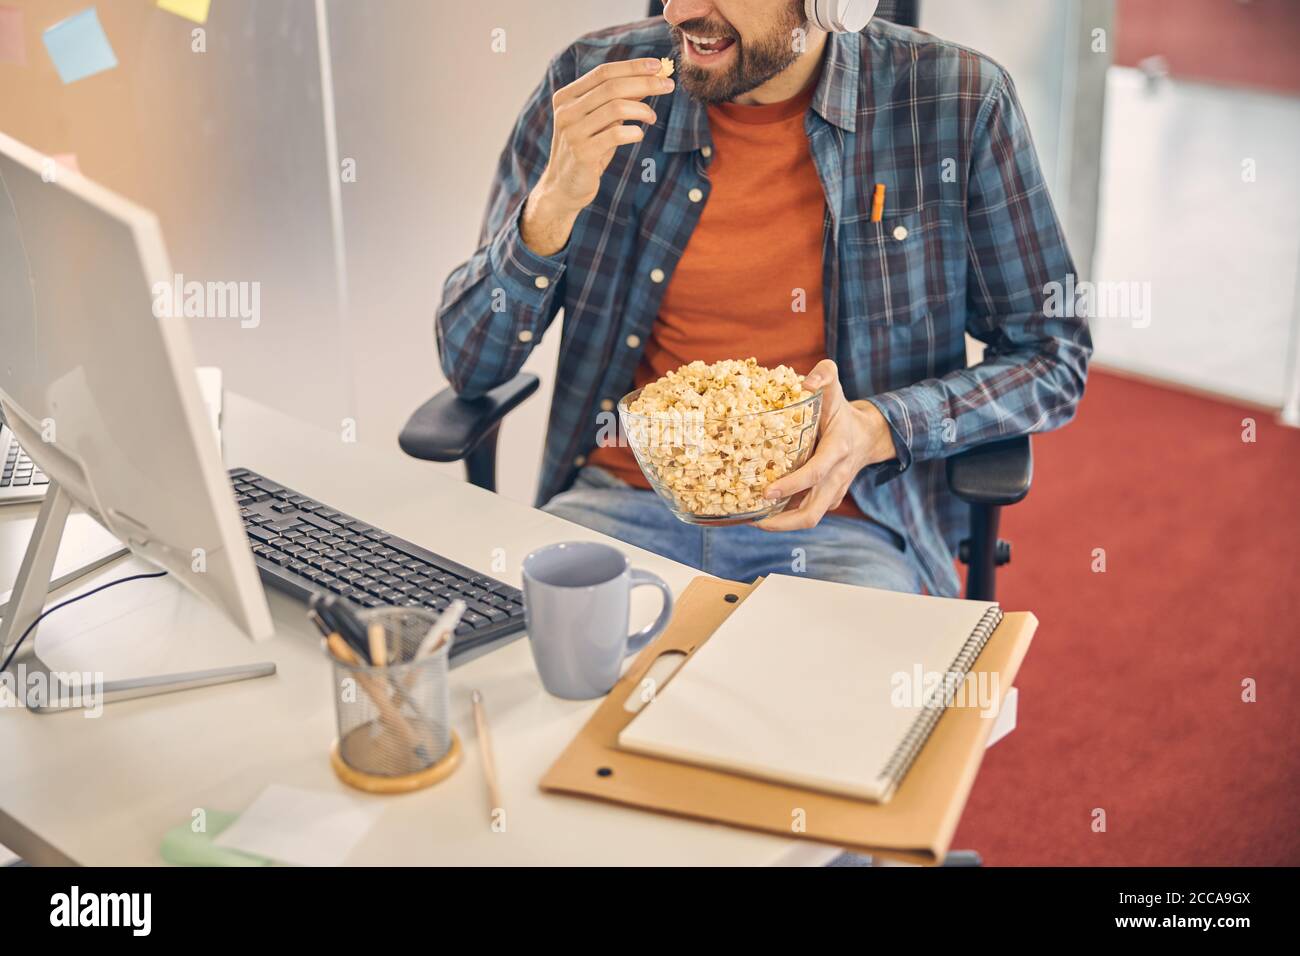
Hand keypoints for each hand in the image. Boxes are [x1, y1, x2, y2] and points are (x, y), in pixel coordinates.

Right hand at [522, 59, 673, 255]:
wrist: (564, 188)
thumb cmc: (587, 150)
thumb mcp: (600, 122)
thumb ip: (618, 100)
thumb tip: (650, 78)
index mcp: (567, 96)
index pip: (603, 72)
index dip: (633, 67)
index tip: (659, 66)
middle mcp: (566, 111)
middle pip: (612, 86)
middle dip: (645, 83)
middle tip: (668, 86)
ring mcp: (572, 132)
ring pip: (615, 107)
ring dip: (642, 109)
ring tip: (652, 118)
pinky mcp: (582, 153)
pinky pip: (615, 134)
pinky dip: (634, 132)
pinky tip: (639, 134)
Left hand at [755, 360, 897, 531]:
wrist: (868, 435)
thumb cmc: (843, 412)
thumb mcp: (836, 390)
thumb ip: (824, 375)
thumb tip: (805, 382)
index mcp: (836, 450)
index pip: (815, 473)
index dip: (791, 485)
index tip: (766, 492)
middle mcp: (837, 476)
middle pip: (812, 512)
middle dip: (782, 521)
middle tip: (754, 519)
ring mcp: (834, 490)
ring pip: (809, 518)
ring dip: (781, 524)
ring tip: (753, 519)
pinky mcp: (829, 498)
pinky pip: (808, 512)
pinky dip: (787, 516)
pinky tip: (764, 511)